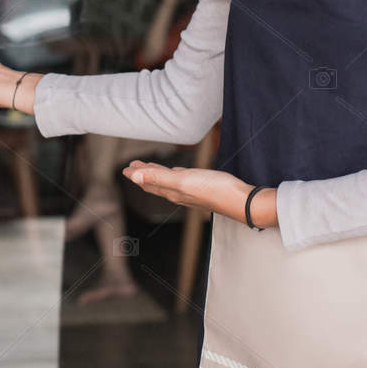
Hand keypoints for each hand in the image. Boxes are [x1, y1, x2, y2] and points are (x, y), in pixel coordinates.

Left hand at [123, 161, 276, 226]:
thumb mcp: (182, 181)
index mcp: (172, 191)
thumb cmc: (214, 190)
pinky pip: (182, 181)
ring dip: (157, 175)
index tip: (126, 168)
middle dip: (143, 175)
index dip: (136, 175)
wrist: (240, 200)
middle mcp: (179, 193)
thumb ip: (158, 178)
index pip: (148, 183)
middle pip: (156, 183)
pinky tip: (177, 174)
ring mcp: (191, 192)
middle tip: (133, 167)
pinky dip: (174, 176)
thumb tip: (134, 177)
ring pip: (168, 183)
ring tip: (150, 169)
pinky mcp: (203, 188)